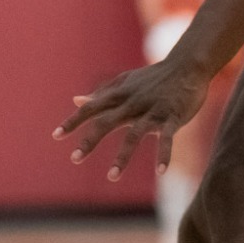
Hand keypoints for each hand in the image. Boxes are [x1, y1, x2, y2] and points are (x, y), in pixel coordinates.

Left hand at [53, 57, 209, 180]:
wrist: (187, 65)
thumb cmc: (153, 77)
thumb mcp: (124, 82)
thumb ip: (101, 94)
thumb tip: (76, 100)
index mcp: (120, 95)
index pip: (91, 108)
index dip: (73, 121)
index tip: (56, 136)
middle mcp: (132, 103)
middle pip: (106, 122)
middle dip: (90, 141)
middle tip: (74, 159)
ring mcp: (152, 111)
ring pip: (134, 135)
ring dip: (122, 156)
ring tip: (111, 177)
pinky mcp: (172, 117)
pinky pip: (167, 138)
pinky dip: (164, 154)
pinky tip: (161, 172)